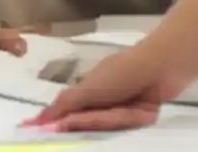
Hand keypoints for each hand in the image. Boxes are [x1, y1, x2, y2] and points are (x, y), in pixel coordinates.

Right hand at [23, 45, 183, 131]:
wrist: (161, 68)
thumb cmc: (121, 72)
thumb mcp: (89, 88)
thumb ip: (65, 104)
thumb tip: (40, 119)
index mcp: (86, 92)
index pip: (66, 113)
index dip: (55, 120)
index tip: (36, 129)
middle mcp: (100, 103)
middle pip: (88, 123)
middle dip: (92, 121)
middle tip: (104, 112)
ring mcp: (119, 112)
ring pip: (108, 126)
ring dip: (115, 118)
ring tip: (129, 108)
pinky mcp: (138, 119)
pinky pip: (126, 126)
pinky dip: (130, 118)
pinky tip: (139, 111)